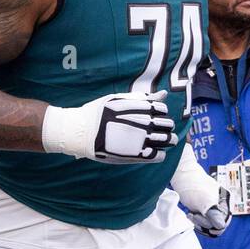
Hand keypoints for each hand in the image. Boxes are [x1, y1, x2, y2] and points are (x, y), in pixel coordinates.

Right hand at [42, 89, 177, 163]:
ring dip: (167, 140)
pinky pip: (159, 156)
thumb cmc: (98, 113)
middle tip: (154, 130)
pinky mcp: (138, 155)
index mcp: (141, 108)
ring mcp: (143, 139)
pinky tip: (150, 151)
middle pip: (168, 124)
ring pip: (168, 140)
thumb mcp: (119, 99)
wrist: (81, 131)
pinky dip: (159, 154)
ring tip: (156, 141)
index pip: (162, 109)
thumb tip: (164, 93)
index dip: (157, 113)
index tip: (148, 117)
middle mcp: (145, 123)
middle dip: (164, 127)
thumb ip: (142, 97)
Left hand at [171, 146, 231, 236]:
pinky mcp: (205, 208)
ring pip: (209, 224)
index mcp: (226, 201)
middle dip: (203, 223)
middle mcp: (222, 205)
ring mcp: (213, 207)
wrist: (181, 175)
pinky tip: (190, 214)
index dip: (210, 224)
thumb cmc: (192, 184)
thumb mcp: (203, 200)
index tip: (197, 216)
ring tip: (190, 214)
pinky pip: (204, 221)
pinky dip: (197, 220)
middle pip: (216, 225)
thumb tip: (220, 226)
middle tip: (192, 215)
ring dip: (199, 222)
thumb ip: (213, 213)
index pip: (222, 223)